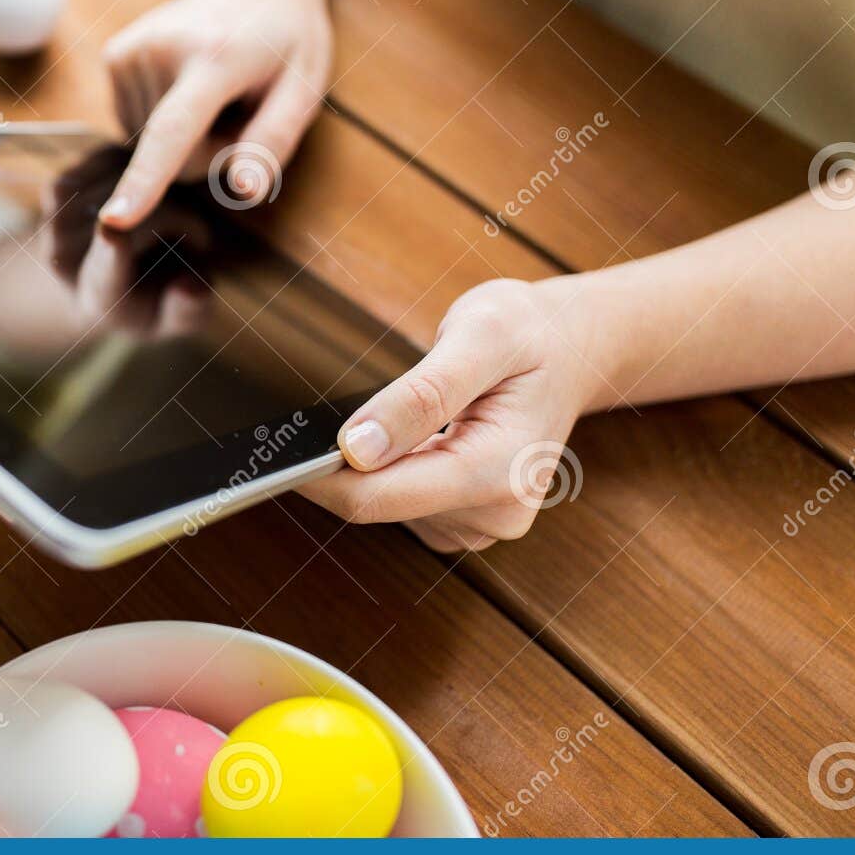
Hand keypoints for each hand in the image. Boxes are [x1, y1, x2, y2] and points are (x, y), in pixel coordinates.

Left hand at [38, 149, 214, 339]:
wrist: (86, 282)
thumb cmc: (145, 303)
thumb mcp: (171, 320)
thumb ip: (188, 311)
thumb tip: (194, 287)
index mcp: (97, 298)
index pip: (104, 271)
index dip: (110, 251)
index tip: (113, 233)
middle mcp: (66, 261)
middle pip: (136, 216)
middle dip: (184, 218)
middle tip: (199, 241)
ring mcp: (55, 222)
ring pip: (128, 180)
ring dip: (164, 191)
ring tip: (167, 221)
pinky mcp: (58, 187)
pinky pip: (114, 160)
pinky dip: (137, 169)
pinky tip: (140, 196)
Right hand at [98, 0, 332, 227]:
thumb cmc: (285, 37)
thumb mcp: (304, 86)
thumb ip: (272, 141)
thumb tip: (241, 191)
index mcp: (215, 58)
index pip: (173, 130)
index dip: (146, 181)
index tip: (114, 219)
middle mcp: (161, 51)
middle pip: (174, 155)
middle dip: (209, 150)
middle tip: (239, 106)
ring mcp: (130, 51)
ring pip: (151, 145)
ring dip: (187, 135)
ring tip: (214, 91)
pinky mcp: (114, 57)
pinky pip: (138, 126)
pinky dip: (165, 120)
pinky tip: (188, 85)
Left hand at [300, 279, 603, 551]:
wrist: (576, 345)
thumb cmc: (531, 332)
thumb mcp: (478, 338)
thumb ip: (418, 396)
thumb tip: (355, 448)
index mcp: (498, 473)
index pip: (378, 499)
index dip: (319, 480)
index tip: (278, 455)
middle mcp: (496, 513)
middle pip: (380, 504)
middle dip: (352, 462)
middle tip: (354, 403)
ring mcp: (486, 522)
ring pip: (389, 504)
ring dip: (381, 462)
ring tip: (413, 410)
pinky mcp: (471, 518)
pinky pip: (405, 502)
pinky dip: (396, 469)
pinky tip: (420, 435)